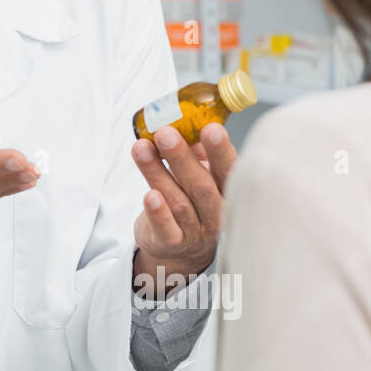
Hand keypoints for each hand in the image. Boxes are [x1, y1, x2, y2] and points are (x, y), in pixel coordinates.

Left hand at [130, 122, 237, 298]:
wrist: (178, 248)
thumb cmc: (190, 202)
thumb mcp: (197, 175)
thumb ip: (194, 153)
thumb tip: (183, 122)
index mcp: (226, 191)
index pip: (229, 170)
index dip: (221, 150)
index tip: (211, 128)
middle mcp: (216, 213)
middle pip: (201, 185)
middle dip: (182, 158)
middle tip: (165, 133)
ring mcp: (195, 231)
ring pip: (178, 201)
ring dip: (157, 173)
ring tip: (141, 149)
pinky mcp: (172, 242)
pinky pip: (167, 228)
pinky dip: (158, 212)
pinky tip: (149, 195)